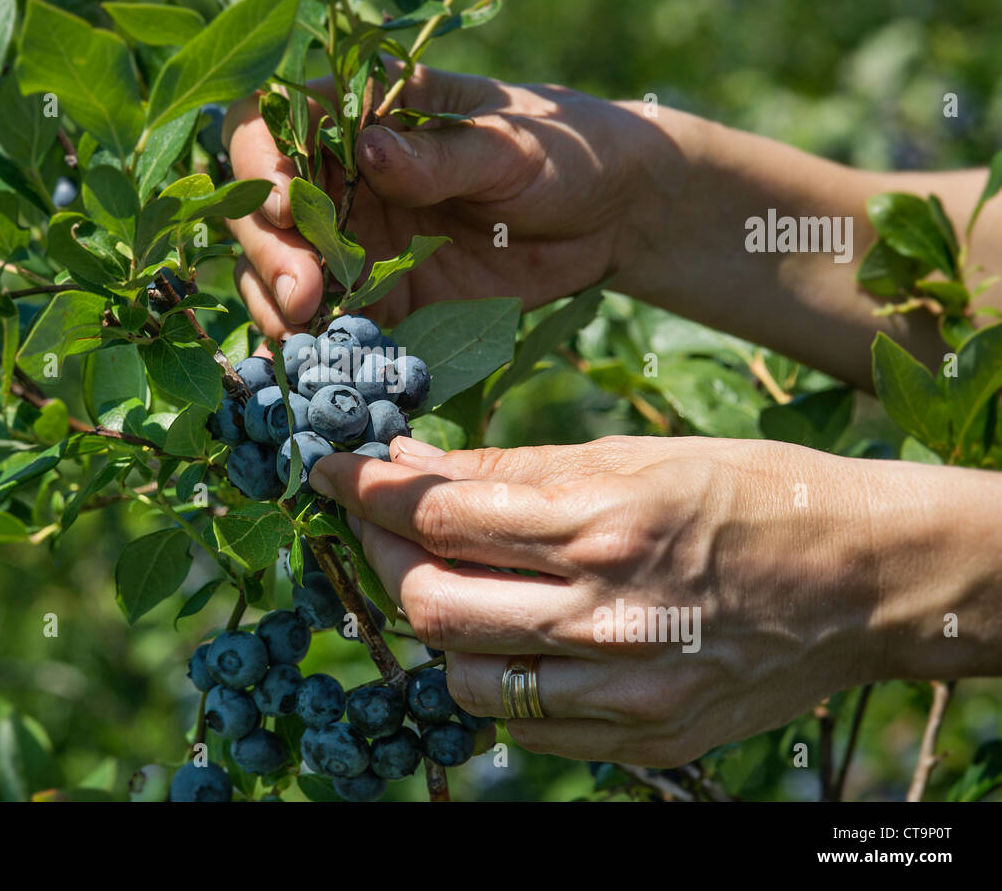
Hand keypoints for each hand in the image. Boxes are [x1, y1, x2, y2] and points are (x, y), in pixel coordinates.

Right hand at [224, 64, 669, 339]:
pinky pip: (334, 327)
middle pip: (262, 210)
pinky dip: (317, 350)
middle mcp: (344, 179)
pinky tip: (315, 371)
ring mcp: (358, 244)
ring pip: (281, 274)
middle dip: (268, 252)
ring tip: (305, 335)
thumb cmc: (567, 150)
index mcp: (364, 113)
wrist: (614, 217)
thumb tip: (370, 152)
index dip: (261, 161)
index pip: (275, 121)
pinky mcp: (384, 302)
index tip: (288, 205)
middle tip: (303, 292)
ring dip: (278, 307)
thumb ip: (441, 156)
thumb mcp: (510, 145)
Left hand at [309, 434, 1001, 765]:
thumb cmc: (754, 496)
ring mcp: (626, 690)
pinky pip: (523, 725)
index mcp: (607, 524)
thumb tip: (412, 464)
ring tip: (445, 584)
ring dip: (432, 627)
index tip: (332, 471)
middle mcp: (608, 616)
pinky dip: (494, 679)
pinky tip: (508, 637)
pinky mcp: (644, 738)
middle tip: (378, 525)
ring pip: (463, 678)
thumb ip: (515, 472)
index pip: (441, 515)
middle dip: (381, 556)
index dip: (367, 490)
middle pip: (431, 604)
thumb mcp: (636, 458)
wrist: (863, 581)